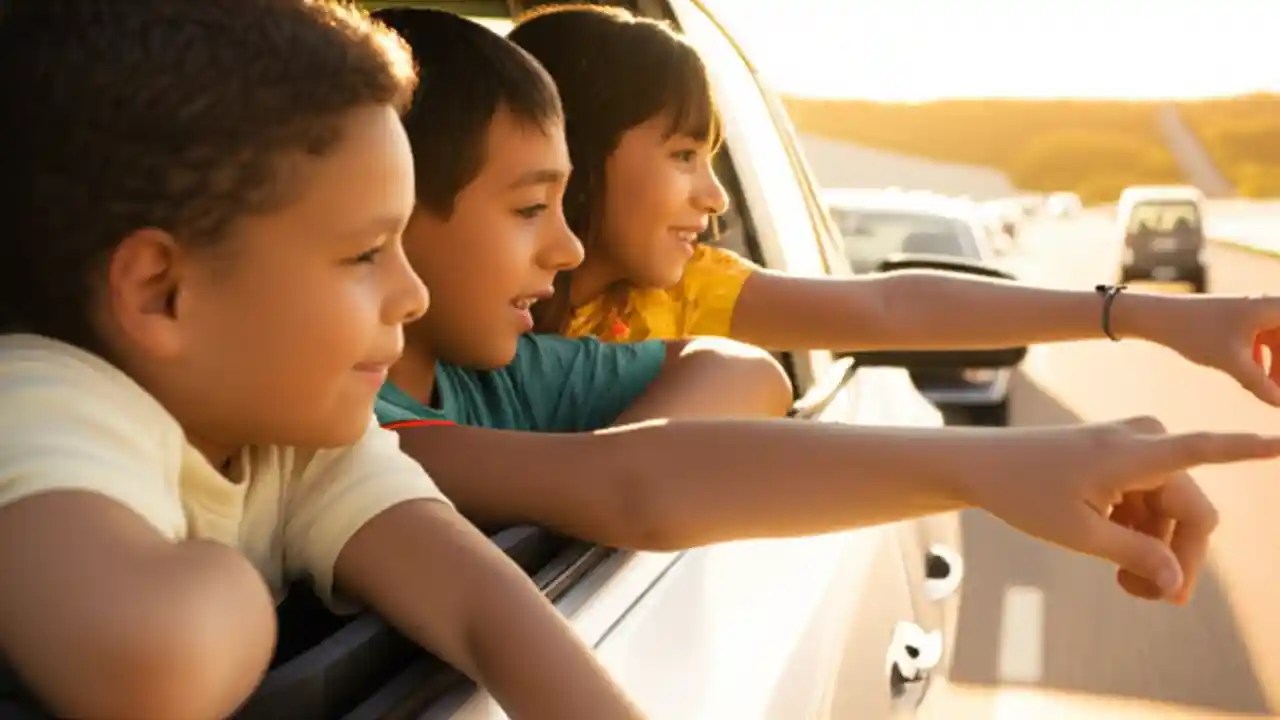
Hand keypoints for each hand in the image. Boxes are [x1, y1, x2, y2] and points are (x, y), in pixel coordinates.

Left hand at [967, 416, 1279, 603]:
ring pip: (1174, 511)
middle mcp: (1143, 441)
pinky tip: (1121, 561)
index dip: (1245, 449)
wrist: (982, 465)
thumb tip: (1177, 578)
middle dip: (1180, 557)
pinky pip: (1154, 502)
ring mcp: (1135, 448)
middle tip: (1158, 601)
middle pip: (1193, 511)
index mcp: (1132, 454)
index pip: (1202, 449)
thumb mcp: (1078, 535)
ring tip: (1126, 585)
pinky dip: (1143, 532)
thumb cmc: (1023, 493)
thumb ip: (1134, 555)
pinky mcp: (1126, 458)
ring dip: (1159, 549)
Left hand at [1123, 293, 1279, 405]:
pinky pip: (1262, 343)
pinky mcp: (1239, 321)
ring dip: (1277, 367)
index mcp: (1274, 308)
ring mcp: (1254, 313)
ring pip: (1277, 344)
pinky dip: (1261, 361)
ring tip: (1271, 394)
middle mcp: (1268, 306)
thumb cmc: (1197, 333)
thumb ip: (1261, 384)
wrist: (1158, 316)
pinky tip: (1253, 380)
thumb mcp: (1232, 361)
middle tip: (1278, 395)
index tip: (1277, 385)